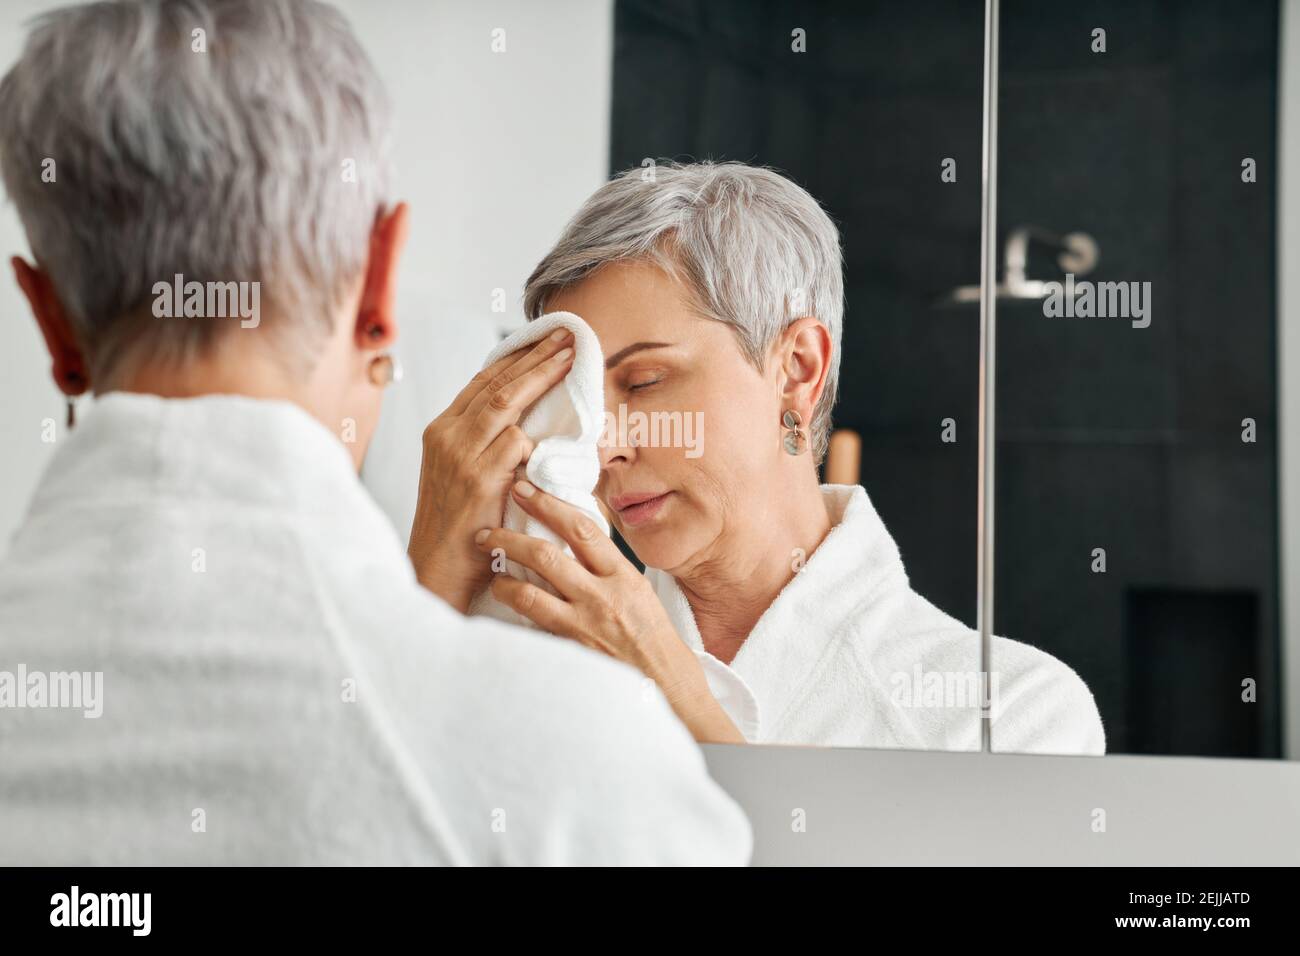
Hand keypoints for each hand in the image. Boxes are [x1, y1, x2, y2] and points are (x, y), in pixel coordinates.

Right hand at [408, 329, 573, 613]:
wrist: (435, 572)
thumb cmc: (460, 530)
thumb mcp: (463, 476)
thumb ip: (486, 446)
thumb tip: (525, 421)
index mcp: (441, 431)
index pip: (483, 380)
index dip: (517, 357)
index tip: (546, 338)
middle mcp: (445, 436)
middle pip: (496, 381)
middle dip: (535, 354)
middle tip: (567, 334)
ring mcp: (458, 456)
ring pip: (505, 401)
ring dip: (541, 375)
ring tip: (570, 356)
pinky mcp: (476, 480)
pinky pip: (514, 444)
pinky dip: (536, 435)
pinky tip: (557, 429)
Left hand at [475, 480, 744, 743]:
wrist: (671, 690)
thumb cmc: (658, 645)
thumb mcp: (641, 596)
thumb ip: (609, 573)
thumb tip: (577, 549)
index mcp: (624, 576)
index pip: (582, 528)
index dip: (549, 504)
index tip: (525, 490)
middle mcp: (603, 596)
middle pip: (547, 555)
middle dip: (511, 537)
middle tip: (486, 529)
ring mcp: (585, 625)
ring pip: (531, 591)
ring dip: (503, 577)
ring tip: (489, 570)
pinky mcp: (571, 651)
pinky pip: (533, 625)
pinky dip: (514, 612)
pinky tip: (501, 605)